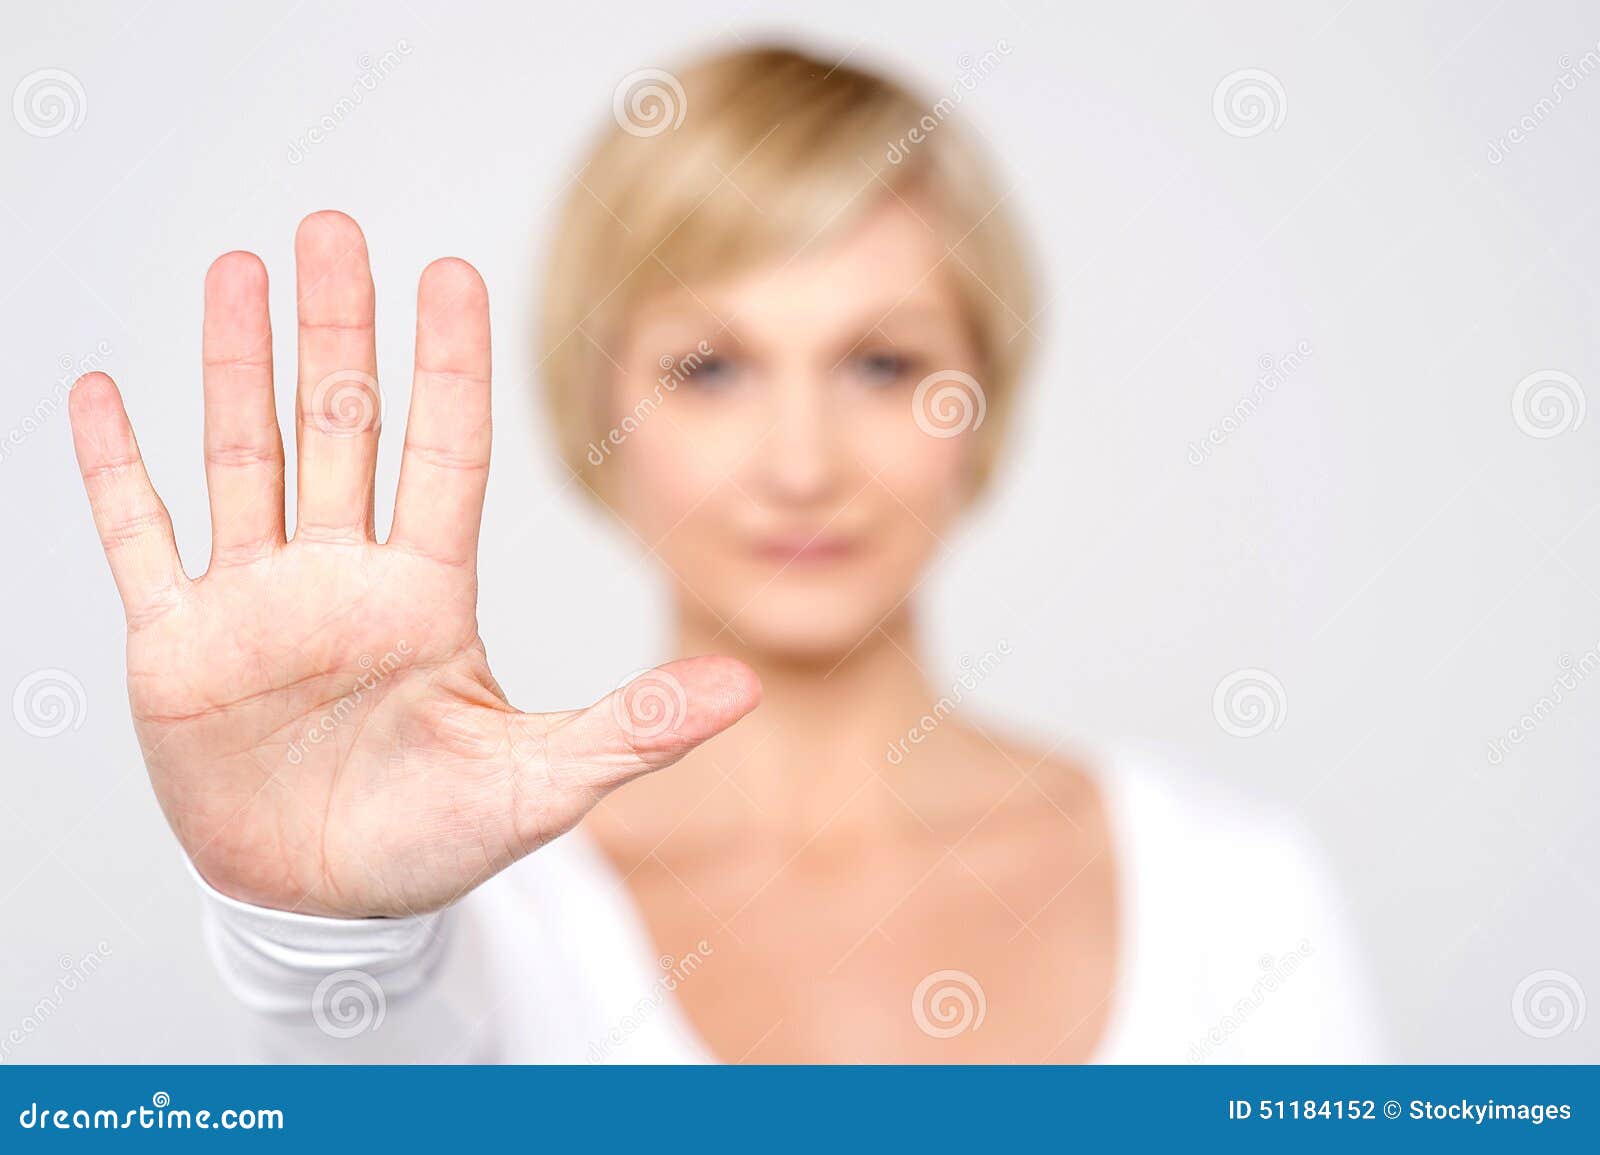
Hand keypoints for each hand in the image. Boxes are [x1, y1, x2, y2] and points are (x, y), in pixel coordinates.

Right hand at [67, 211, 759, 917]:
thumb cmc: (436, 838)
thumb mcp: (542, 784)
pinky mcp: (180, 646)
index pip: (443, 452)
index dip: (447, 365)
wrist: (330, 904)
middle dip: (337, 329)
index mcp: (427, 596)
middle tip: (332, 228)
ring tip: (239, 270)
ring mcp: (258, 603)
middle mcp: (342, 577)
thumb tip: (748, 688)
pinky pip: (140, 539)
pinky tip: (103, 396)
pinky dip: (118, 472)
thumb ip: (635, 728)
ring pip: (245, 455)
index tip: (451, 274)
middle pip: (339, 425)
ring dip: (238, 363)